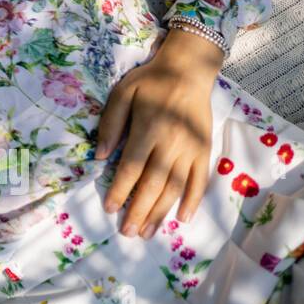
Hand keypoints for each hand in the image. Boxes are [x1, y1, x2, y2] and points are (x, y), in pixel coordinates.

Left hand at [93, 45, 216, 237]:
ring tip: (148, 232)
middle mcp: (171, 143)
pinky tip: (183, 218)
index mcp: (149, 129)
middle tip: (127, 232)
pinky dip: (193, 201)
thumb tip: (99, 156)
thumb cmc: (150, 82)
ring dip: (161, 212)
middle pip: (154, 183)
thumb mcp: (122, 93)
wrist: (189, 71)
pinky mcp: (204, 151)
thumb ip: (110, 124)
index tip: (109, 208)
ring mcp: (191, 149)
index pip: (132, 167)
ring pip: (176, 187)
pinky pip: (200, 180)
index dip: (120, 190)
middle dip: (139, 210)